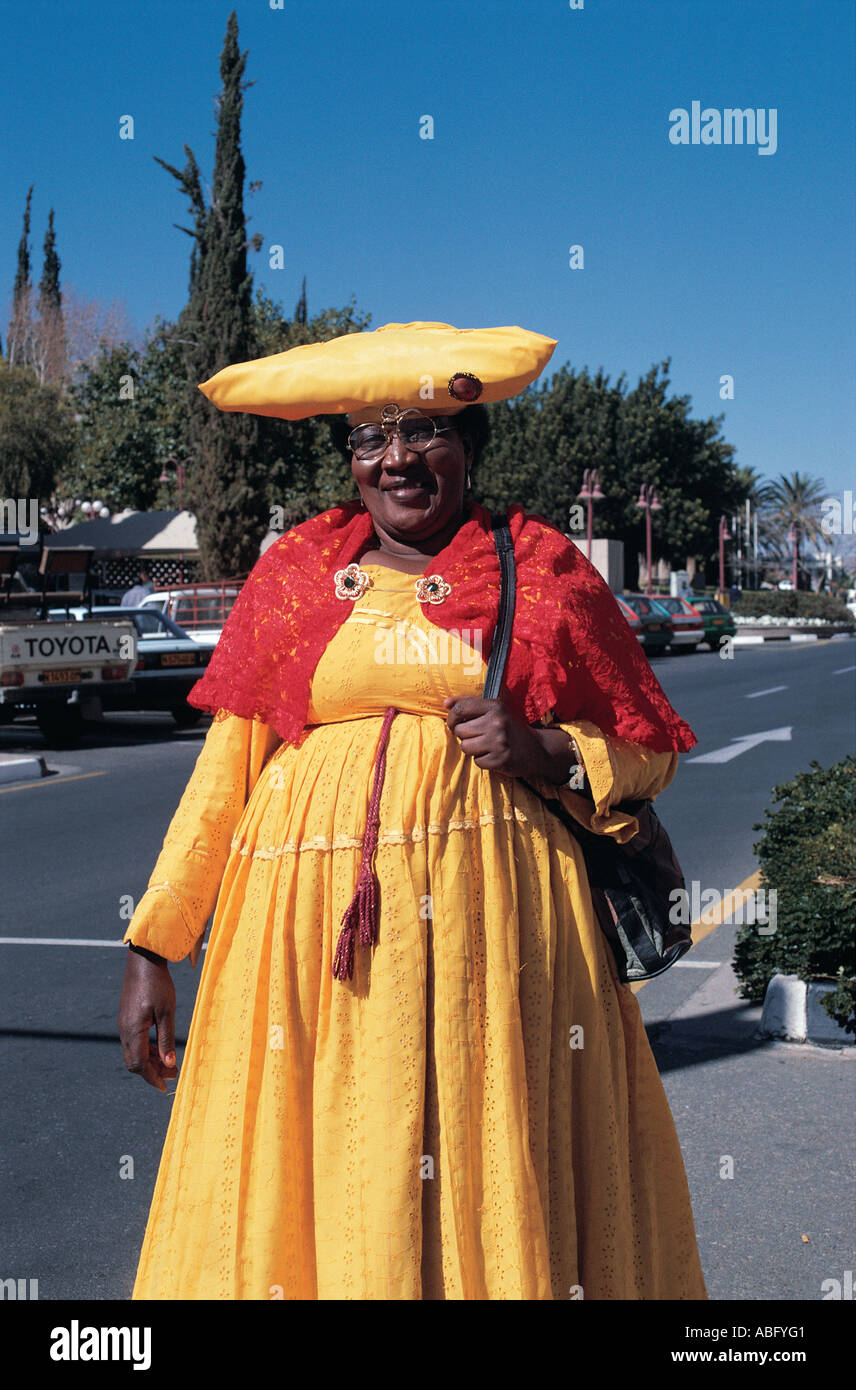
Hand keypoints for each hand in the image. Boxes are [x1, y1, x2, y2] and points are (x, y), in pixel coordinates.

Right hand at [118, 946, 176, 1091]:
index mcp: (133, 1030)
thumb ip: (167, 1039)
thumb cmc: (158, 984)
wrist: (143, 961)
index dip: (152, 1078)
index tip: (165, 1086)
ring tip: (169, 1062)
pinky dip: (146, 1049)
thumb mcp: (167, 1012)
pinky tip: (160, 1048)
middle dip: (152, 1072)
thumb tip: (169, 1064)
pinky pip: (133, 1042)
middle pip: (134, 1062)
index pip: (139, 1065)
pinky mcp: (126, 1018)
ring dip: (150, 1061)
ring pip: (133, 1053)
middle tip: (172, 1074)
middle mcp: (124, 1030)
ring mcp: (123, 1024)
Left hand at [443, 695, 574, 781]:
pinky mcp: (500, 759)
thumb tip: (445, 703)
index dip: (452, 718)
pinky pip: (477, 762)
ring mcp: (499, 741)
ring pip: (465, 747)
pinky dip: (483, 761)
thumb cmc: (510, 728)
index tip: (454, 724)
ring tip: (486, 746)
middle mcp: (497, 722)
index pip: (460, 709)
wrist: (537, 750)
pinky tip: (494, 755)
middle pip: (460, 731)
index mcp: (495, 706)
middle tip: (478, 736)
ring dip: (472, 749)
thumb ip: (469, 703)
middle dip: (465, 736)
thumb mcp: (494, 710)